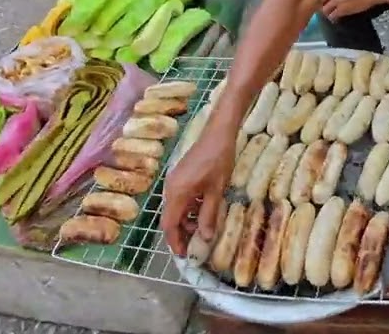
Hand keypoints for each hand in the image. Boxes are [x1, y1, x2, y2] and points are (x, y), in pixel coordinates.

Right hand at [159, 128, 234, 255]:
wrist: (217, 133)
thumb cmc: (219, 161)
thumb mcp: (216, 191)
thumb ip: (208, 215)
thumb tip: (205, 238)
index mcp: (177, 193)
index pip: (169, 225)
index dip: (175, 242)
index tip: (184, 255)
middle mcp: (170, 188)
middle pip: (170, 218)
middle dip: (181, 233)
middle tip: (196, 244)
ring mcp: (174, 181)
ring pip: (176, 208)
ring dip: (186, 220)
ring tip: (203, 227)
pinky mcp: (180, 176)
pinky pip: (180, 198)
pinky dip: (188, 208)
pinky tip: (203, 209)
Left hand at [321, 0, 388, 19]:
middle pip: (320, 0)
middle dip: (321, 4)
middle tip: (324, 8)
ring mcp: (336, 0)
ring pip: (324, 10)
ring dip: (327, 13)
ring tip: (330, 14)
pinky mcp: (342, 9)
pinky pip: (332, 16)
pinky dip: (333, 19)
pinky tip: (336, 19)